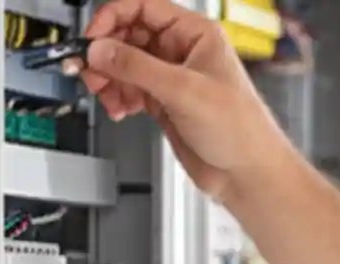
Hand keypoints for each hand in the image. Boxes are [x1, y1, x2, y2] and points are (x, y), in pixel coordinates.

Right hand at [78, 0, 295, 201]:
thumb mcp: (183, 90)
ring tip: (108, 96)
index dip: (113, 17)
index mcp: (196, 34)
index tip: (92, 38)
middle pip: (128, 36)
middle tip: (91, 73)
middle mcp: (183, 51)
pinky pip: (130, 88)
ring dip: (109, 79)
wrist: (247, 172)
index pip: (144, 7)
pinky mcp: (165, 102)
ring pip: (125, 64)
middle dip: (106, 54)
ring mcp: (173, 77)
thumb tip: (100, 48)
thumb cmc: (239, 128)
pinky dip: (119, 97)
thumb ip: (137, 67)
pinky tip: (121, 109)